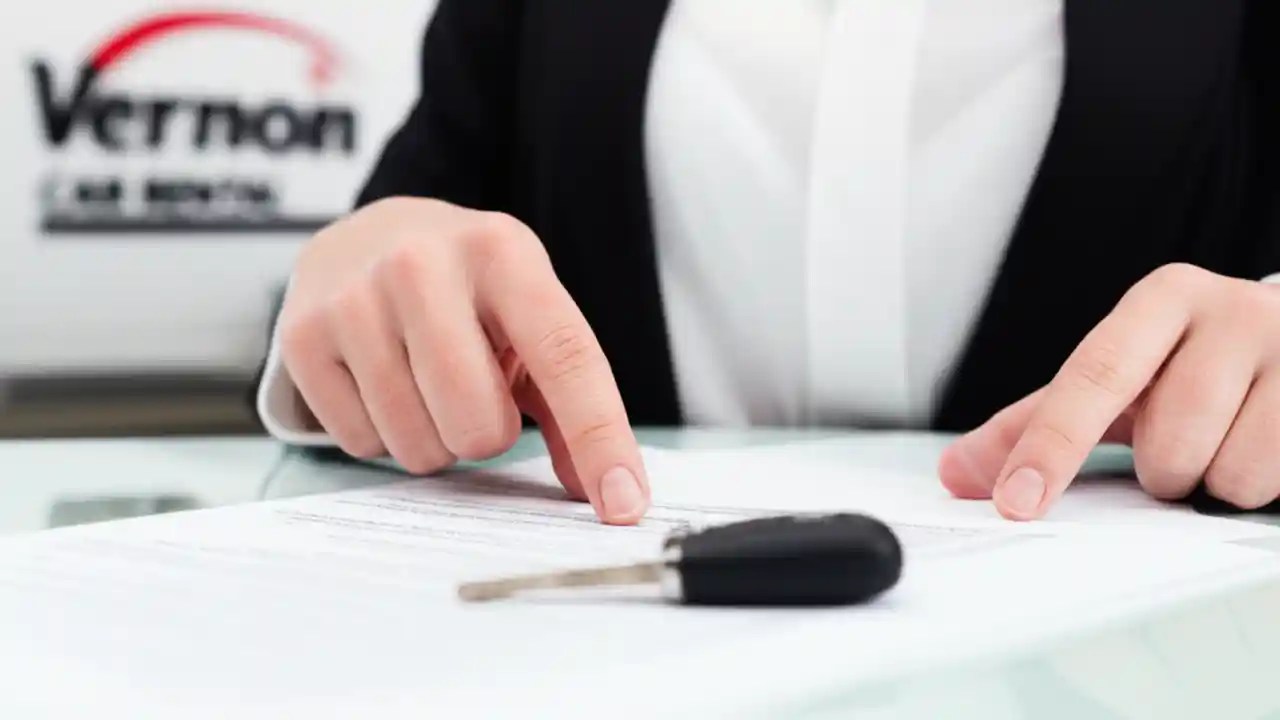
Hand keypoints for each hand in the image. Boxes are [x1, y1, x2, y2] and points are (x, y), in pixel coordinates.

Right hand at [276, 197, 649, 524]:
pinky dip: (383, 435)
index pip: (566, 358)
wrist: (366, 237)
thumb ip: (572, 402)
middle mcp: (424, 264)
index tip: (624, 505)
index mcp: (503, 253)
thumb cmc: (466, 291)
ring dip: (435, 440)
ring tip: (427, 384)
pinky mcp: (303, 337)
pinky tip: (383, 383)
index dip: (600, 439)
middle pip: (480, 425)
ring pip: (419, 446)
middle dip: (488, 434)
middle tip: (475, 393)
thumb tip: (610, 492)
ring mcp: (355, 299)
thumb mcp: (527, 317)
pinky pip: (361, 445)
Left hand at [939, 263, 1279, 519]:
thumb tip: (957, 475)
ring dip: (1214, 483)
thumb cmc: (1196, 366)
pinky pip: (1276, 483)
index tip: (1016, 501)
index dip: (1051, 446)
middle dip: (1161, 472)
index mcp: (1163, 300)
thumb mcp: (1119, 382)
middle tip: (1178, 445)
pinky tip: (1262, 447)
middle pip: (1167, 443)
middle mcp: (1233, 311)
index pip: (1093, 377)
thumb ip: (1036, 424)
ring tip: (1226, 441)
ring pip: (1228, 474)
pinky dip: (1260, 487)